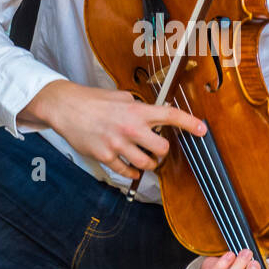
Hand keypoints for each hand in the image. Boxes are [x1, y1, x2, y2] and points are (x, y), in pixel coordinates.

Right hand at [21, 80, 206, 179]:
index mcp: (136, 111)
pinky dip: (131, 172)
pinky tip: (129, 167)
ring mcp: (117, 144)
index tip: (202, 130)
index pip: (170, 116)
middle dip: (161, 151)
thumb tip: (157, 114)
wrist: (66, 108)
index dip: (190, 123)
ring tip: (143, 159)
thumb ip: (140, 107)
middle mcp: (129, 128)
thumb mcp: (121, 96)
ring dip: (148, 164)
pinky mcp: (105, 156)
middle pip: (161, 148)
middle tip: (156, 149)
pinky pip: (125, 172)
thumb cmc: (92, 101)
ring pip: (145, 164)